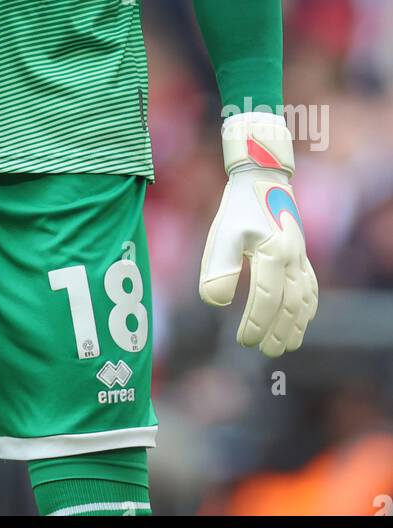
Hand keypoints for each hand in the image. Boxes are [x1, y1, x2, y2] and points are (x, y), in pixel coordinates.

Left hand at [199, 114, 317, 355]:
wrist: (262, 177)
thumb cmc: (238, 207)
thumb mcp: (223, 234)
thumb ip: (219, 269)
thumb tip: (215, 303)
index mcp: (272, 253)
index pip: (267, 299)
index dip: (256, 323)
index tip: (243, 339)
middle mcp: (291, 258)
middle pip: (290, 305)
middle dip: (278, 331)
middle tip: (264, 350)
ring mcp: (300, 256)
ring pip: (305, 300)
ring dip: (296, 325)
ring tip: (285, 345)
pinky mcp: (301, 254)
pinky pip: (312, 286)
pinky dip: (308, 307)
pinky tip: (302, 319)